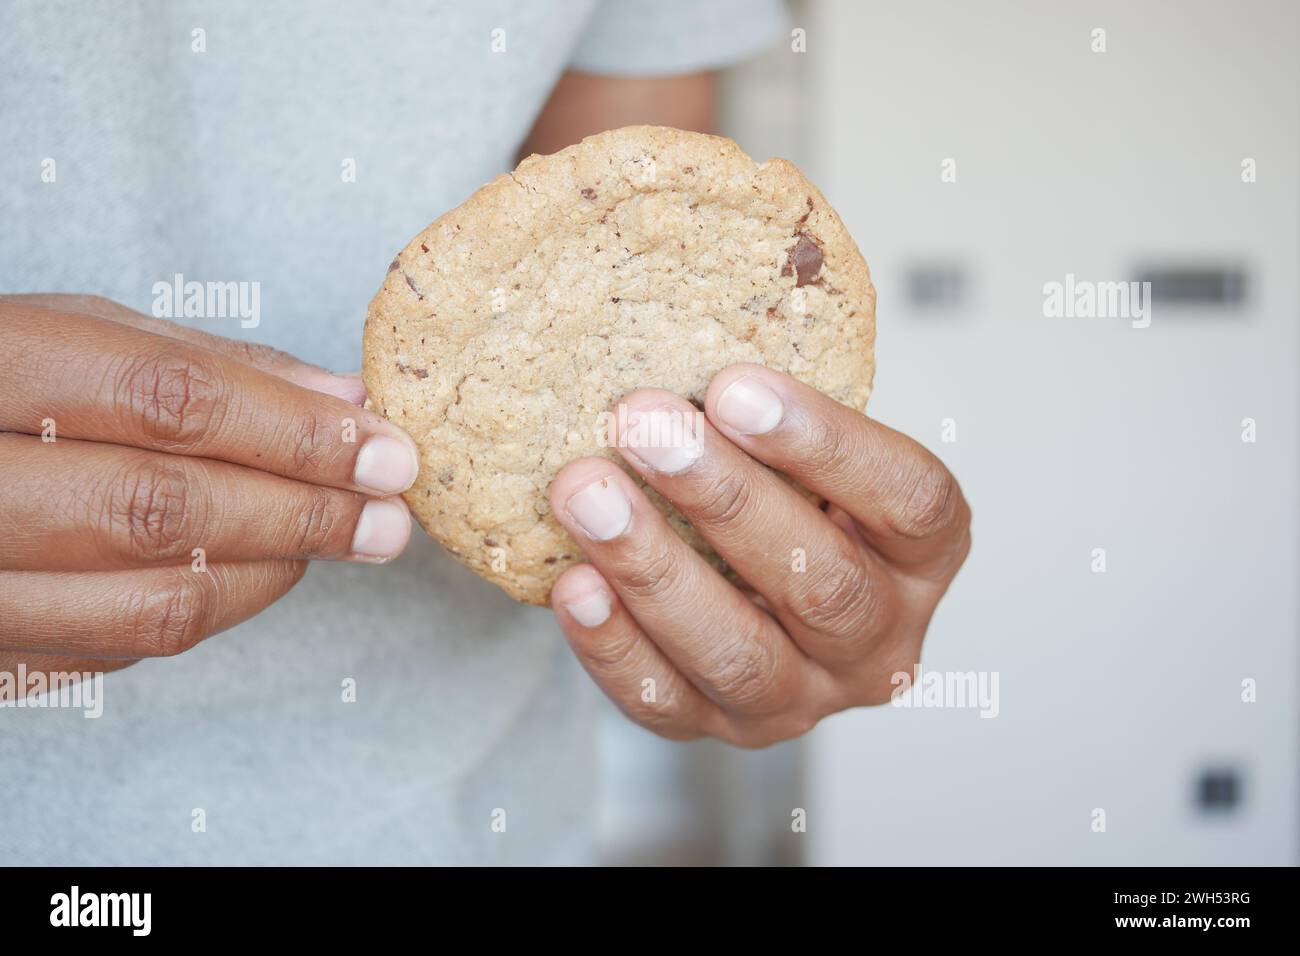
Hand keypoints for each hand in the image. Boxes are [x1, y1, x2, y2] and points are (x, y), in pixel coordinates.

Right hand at [0, 295, 418, 676]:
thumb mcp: (70, 332)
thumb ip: (208, 365)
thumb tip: (344, 402)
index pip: (170, 404)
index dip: (294, 434)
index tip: (386, 452)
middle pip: (165, 511)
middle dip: (303, 515)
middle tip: (390, 516)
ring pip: (150, 603)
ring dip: (270, 573)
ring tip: (337, 539)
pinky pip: (117, 649)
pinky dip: (207, 610)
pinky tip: (251, 569)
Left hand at [549, 364, 970, 746]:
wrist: (744, 575)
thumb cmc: (775, 483)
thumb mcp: (799, 438)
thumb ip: (768, 393)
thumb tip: (686, 274)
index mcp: (925, 551)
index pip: (909, 501)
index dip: (826, 444)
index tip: (732, 385)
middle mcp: (881, 635)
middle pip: (821, 583)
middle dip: (725, 500)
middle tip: (643, 424)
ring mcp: (805, 696)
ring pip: (743, 653)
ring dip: (657, 570)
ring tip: (585, 492)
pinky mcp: (723, 728)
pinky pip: (669, 702)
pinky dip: (615, 645)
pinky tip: (574, 583)